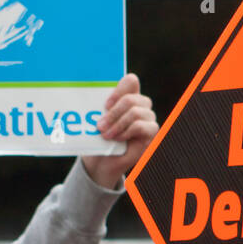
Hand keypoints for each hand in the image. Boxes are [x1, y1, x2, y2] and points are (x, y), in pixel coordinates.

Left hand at [81, 74, 158, 189]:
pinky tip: (117, 139)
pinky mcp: (151, 132)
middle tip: (100, 126)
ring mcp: (147, 118)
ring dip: (118, 124)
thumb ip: (97, 108)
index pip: (131, 81)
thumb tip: (90, 101)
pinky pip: (140, 126)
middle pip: (131, 98)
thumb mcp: (94, 121)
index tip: (105, 105)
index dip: (119, 90)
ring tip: (106, 135)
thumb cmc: (97, 139)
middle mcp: (140, 105)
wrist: (101, 161)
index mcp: (126, 97)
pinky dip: (126, 132)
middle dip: (113, 113)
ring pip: (136, 112)